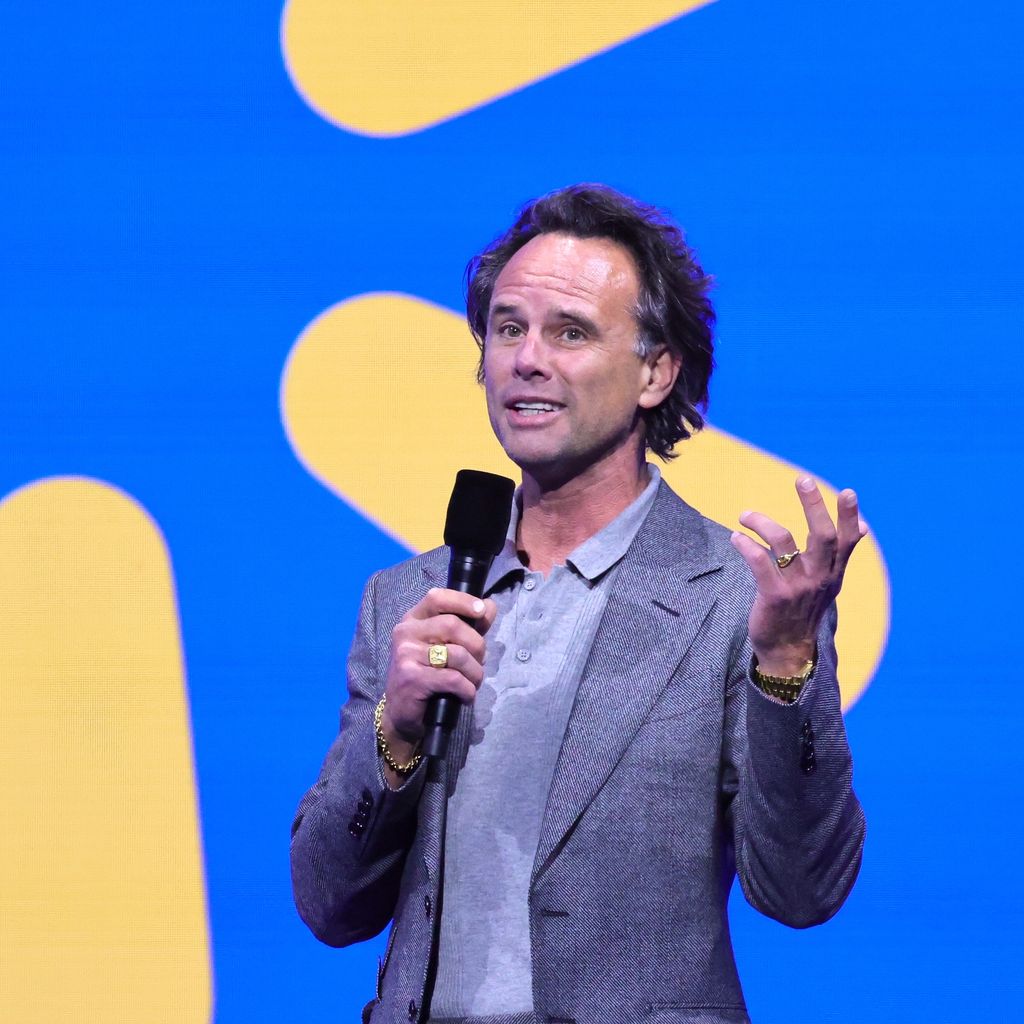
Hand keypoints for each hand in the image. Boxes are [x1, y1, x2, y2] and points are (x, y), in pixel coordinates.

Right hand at [381, 588, 496, 761]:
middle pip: (453, 625)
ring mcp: (406, 655)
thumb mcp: (445, 646)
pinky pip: (453, 679)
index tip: (482, 612)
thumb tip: (490, 606)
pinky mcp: (411, 678)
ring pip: (457, 654)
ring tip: (472, 682)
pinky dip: (467, 689)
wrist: (402, 715)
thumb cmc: (427, 676)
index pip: (437, 597)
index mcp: (413, 620)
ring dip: (475, 672)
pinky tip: (465, 695)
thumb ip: (467, 626)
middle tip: (479, 662)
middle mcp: (405, 633)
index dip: (463, 602)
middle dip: (477, 646)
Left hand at [730, 476, 867, 676]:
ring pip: (784, 543)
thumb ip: (842, 554)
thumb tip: (865, 526)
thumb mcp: (830, 583)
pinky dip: (746, 545)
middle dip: (814, 506)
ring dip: (763, 522)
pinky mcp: (774, 596)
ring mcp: (798, 587)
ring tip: (745, 515)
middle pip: (822, 536)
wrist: (788, 651)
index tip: (848, 491)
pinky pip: (760, 562)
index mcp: (834, 573)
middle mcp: (820, 578)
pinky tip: (736, 537)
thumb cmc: (805, 610)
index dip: (849, 516)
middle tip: (803, 479)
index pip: (847, 541)